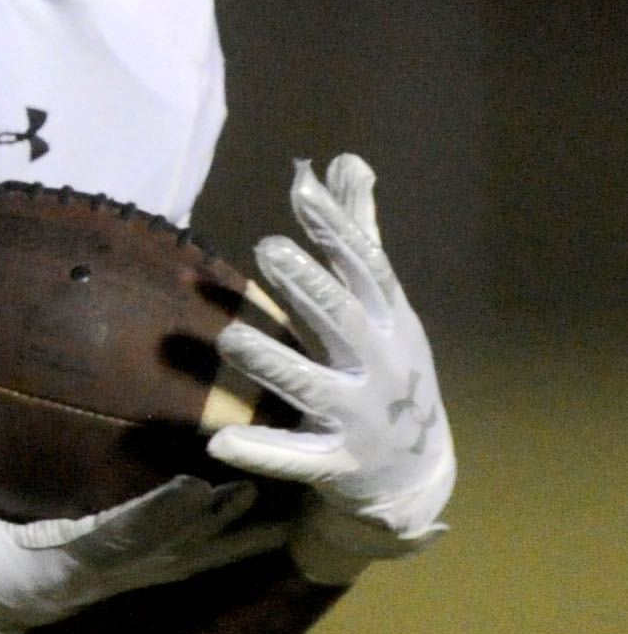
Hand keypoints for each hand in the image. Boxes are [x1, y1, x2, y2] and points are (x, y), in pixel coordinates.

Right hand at [0, 421, 283, 633]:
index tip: (200, 487)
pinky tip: (229, 538)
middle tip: (262, 490)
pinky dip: (203, 552)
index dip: (161, 514)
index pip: (118, 537)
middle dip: (216, 525)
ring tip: (274, 518)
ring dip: (225, 543)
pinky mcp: (98, 584)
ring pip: (176, 567)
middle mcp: (90, 581)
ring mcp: (99, 586)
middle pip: (168, 555)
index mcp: (56, 568)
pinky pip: (163, 569)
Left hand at [206, 154, 454, 586]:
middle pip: (343, 322)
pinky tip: (218, 442)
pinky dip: (260, 452)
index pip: (366, 269)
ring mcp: (358, 418)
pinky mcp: (335, 464)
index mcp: (389, 322)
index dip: (337, 231)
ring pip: (312, 388)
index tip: (301, 191)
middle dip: (310, 287)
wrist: (415, 473)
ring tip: (230, 336)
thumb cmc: (385, 367)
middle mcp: (378, 365)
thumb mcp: (380, 305)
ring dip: (273, 362)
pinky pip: (295, 458)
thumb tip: (346, 160)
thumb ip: (357, 234)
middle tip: (269, 249)